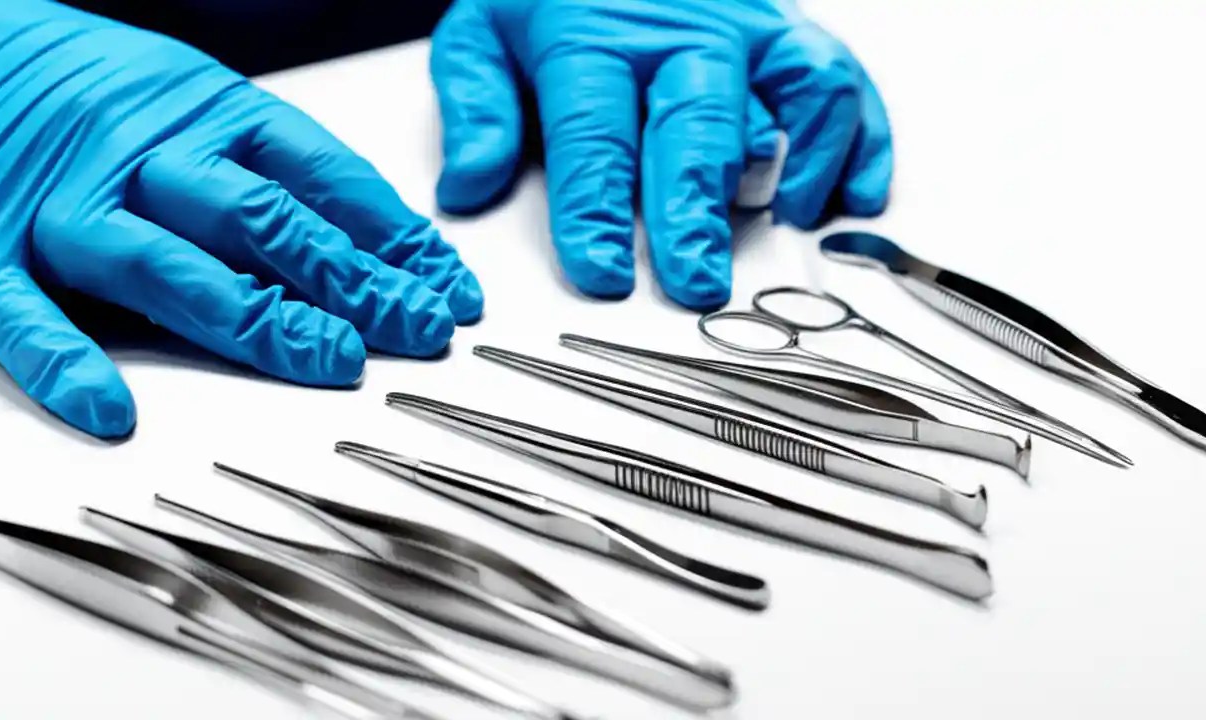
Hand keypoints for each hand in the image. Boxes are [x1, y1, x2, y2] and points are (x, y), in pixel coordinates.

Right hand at [0, 0, 482, 438]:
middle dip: (354, 282)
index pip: (322, 180)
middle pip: (264, 222)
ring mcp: (62, 208)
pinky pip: (23, 314)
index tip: (447, 291)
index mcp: (205, 114)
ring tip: (328, 362)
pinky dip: (65, 363)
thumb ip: (272, 170)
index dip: (394, 240)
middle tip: (417, 332)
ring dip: (254, 319)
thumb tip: (377, 241)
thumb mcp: (192, 103)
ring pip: (167, 265)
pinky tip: (112, 408)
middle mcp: (143, 157)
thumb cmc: (78, 87)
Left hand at [430, 0, 891, 308]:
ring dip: (798, 165)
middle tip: (696, 279)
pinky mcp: (789, 35)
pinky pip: (842, 78)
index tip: (601, 272)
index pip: (594, 132)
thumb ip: (475, 107)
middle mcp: (680, 30)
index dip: (598, 209)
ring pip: (791, 92)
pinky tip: (849, 196)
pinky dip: (859, 139)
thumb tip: (468, 186)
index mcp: (591, 34)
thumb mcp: (484, 31)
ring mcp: (746, 29)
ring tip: (787, 226)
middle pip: (696, 121)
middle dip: (696, 207)